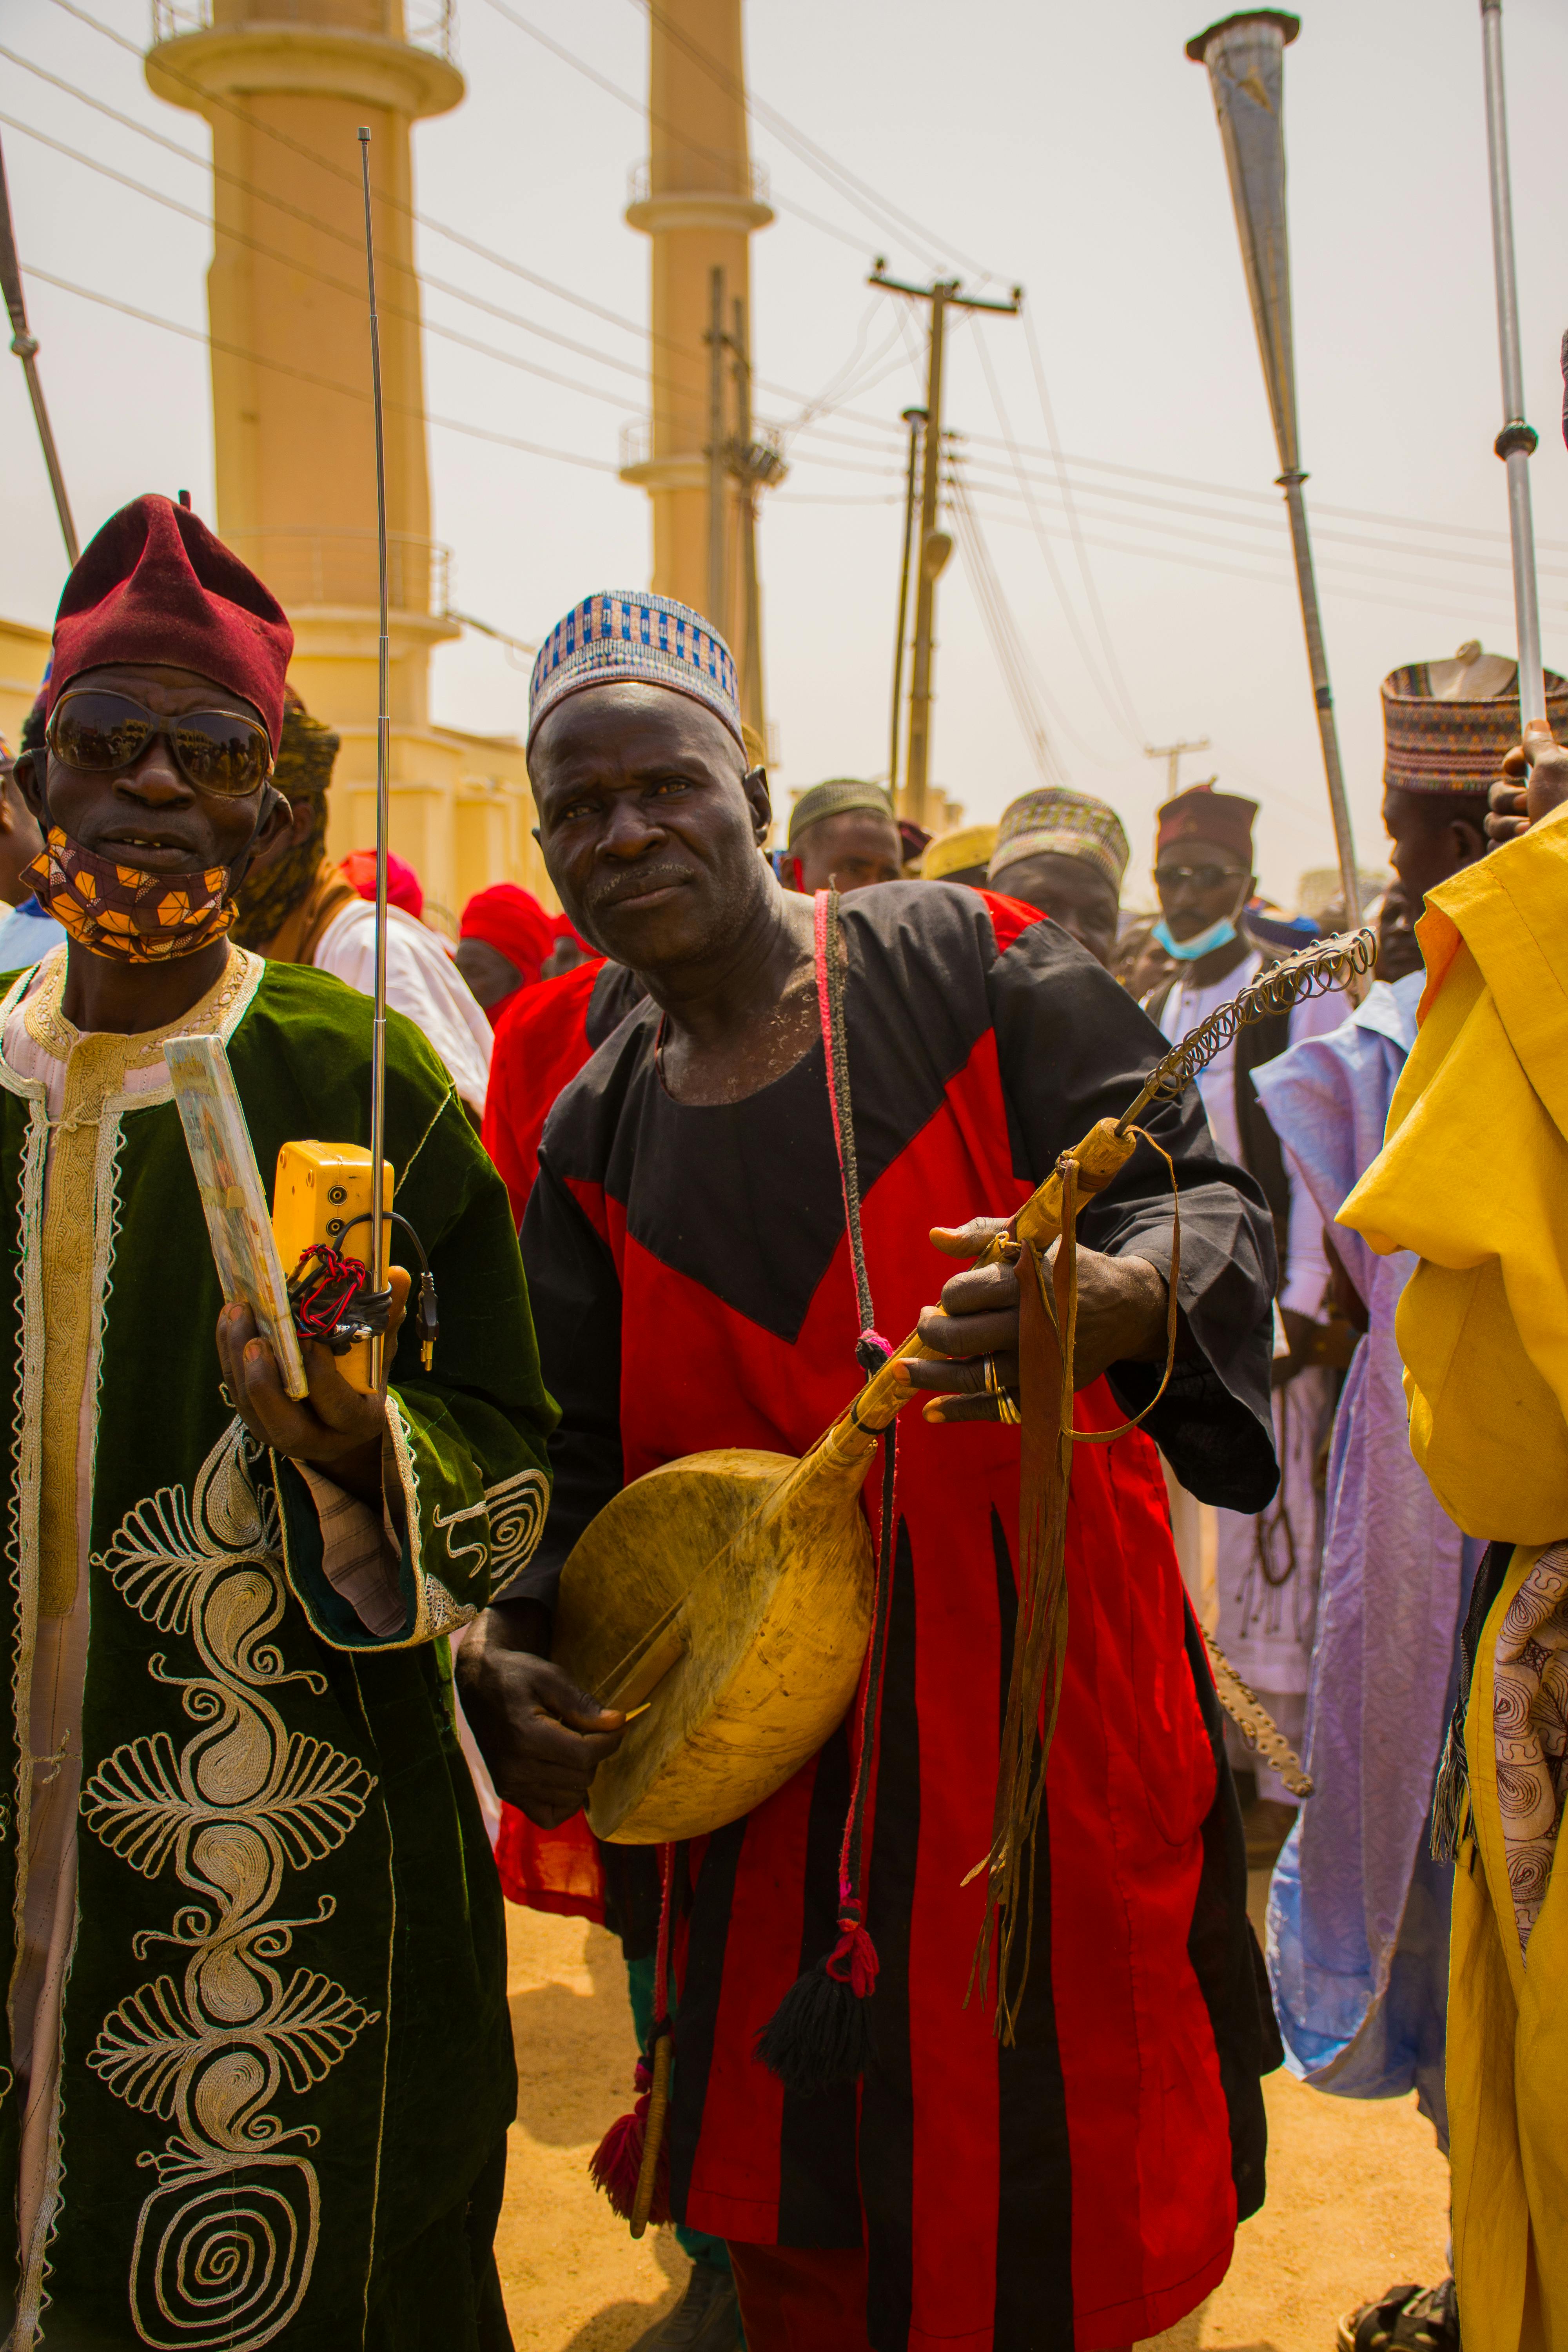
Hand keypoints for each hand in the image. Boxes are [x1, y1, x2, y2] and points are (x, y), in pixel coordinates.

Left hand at [214, 1267, 409, 1508]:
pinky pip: (234, 1390)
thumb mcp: (379, 1352)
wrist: (337, 1421)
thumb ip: (387, 1317)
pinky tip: (229, 1319)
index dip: (322, 1378)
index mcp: (355, 1423)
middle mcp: (314, 1439)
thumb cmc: (362, 1379)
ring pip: (249, 1404)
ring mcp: (277, 1433)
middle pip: (283, 1422)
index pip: (338, 1408)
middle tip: (257, 1339)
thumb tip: (396, 1272)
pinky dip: (228, 1354)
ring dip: (237, 1359)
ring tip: (237, 1312)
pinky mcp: (253, 1419)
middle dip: (265, 1381)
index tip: (311, 1341)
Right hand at [455, 1599, 624, 1828]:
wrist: (480, 1685)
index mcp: (524, 1736)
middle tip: (590, 1730)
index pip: (584, 1754)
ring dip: (582, 1774)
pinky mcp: (508, 1793)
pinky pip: (550, 1816)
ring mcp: (509, 1785)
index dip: (610, 1740)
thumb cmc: (517, 1676)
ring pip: (571, 1797)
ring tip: (571, 1745)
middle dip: (596, 1753)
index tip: (616, 1724)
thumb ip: (582, 1704)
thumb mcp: (550, 1678)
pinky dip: (566, 1800)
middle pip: (581, 1777)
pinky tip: (565, 1774)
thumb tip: (617, 1723)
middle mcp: (514, 1768)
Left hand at [902, 1216, 1167, 1424]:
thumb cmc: (1068, 1268)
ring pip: (972, 1377)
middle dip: (932, 1332)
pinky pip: (995, 1407)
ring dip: (931, 1378)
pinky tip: (931, 1411)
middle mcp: (1030, 1325)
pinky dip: (960, 1411)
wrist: (1125, 1307)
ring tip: (903, 1372)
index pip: (962, 1294)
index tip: (947, 1297)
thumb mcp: (1033, 1238)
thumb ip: (982, 1232)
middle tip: (926, 1321)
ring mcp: (1036, 1363)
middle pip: (961, 1337)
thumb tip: (935, 1236)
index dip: (947, 1296)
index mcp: (1025, 1283)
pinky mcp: (1043, 1389)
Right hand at [1486, 725, 1567, 844]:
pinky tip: (1525, 847)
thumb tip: (1536, 722)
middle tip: (1527, 804)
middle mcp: (1542, 805)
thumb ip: (1541, 743)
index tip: (1514, 767)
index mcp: (1554, 782)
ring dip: (1506, 822)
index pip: (1522, 764)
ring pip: (1495, 818)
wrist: (1567, 858)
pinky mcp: (1519, 855)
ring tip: (1529, 830)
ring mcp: (1530, 831)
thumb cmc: (1566, 807)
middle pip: (1502, 790)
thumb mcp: (1555, 766)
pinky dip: (1507, 843)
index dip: (1515, 762)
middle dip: (1507, 797)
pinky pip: (1496, 842)